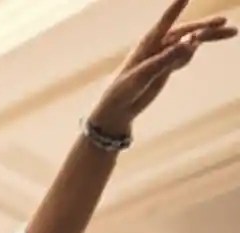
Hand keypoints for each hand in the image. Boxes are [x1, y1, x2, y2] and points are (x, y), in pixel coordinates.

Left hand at [89, 0, 234, 134]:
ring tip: (231, 33)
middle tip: (225, 23)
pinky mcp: (165, 68)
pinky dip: (190, 54)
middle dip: (206, 27)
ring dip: (208, 38)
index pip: (165, 23)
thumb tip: (191, 43)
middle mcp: (157, 46)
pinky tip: (195, 50)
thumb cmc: (123, 91)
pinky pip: (183, 57)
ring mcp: (162, 57)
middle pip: (186, 32)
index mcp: (147, 44)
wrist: (117, 109)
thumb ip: (166, 59)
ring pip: (189, 43)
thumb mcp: (143, 76)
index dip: (175, 9)